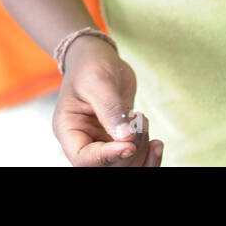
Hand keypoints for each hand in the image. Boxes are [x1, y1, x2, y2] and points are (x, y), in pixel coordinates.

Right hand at [53, 36, 163, 166]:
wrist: (98, 58)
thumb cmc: (90, 65)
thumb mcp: (98, 82)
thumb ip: (111, 109)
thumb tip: (126, 138)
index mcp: (69, 130)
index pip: (83, 158)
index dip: (107, 158)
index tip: (129, 145)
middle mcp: (84, 142)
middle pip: (107, 167)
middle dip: (130, 151)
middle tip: (139, 120)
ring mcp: (103, 144)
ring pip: (125, 166)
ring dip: (142, 152)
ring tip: (142, 120)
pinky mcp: (120, 142)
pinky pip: (136, 160)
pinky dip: (150, 157)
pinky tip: (157, 143)